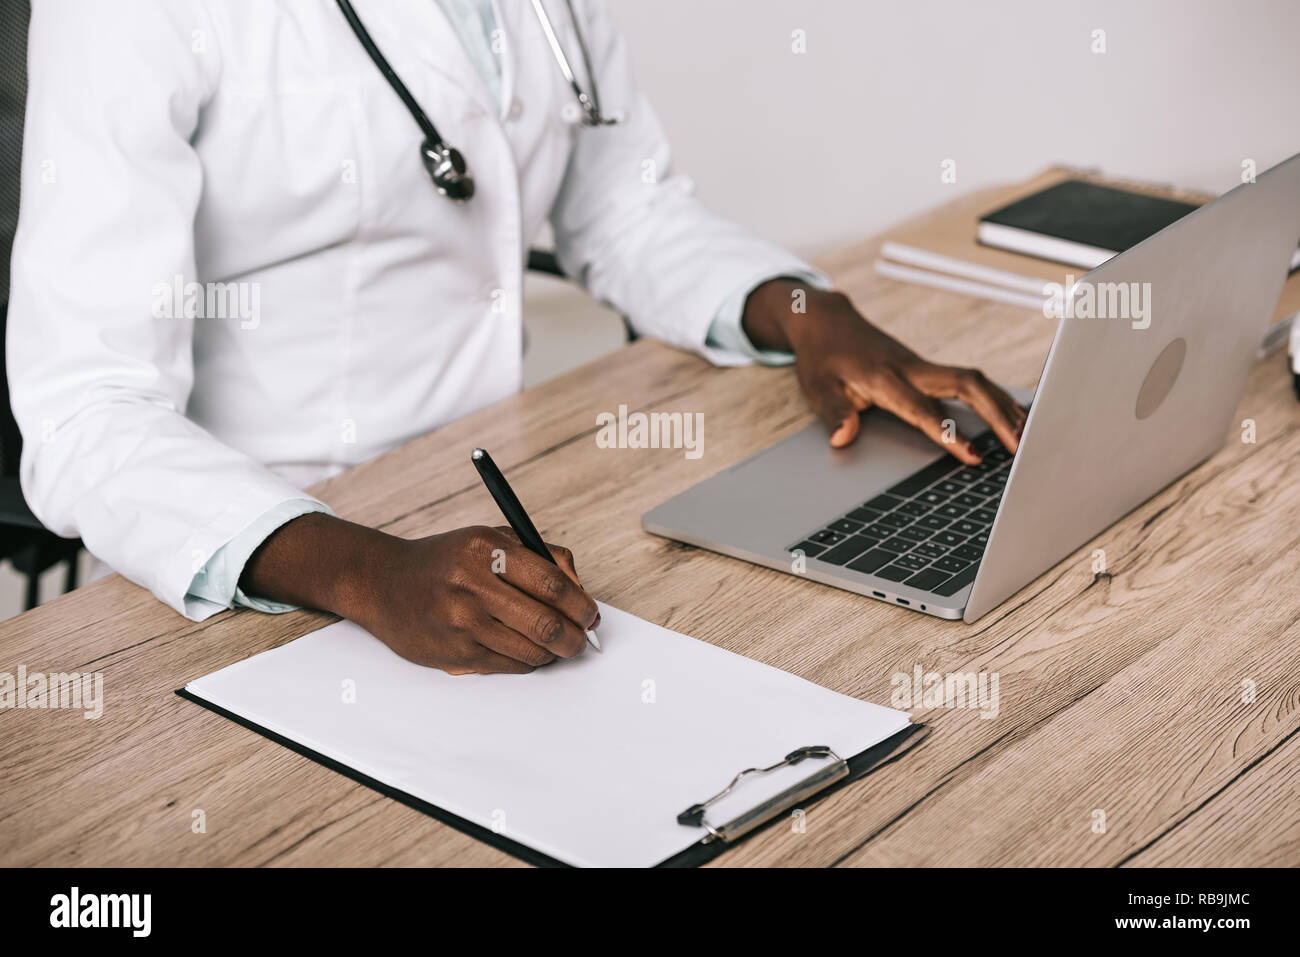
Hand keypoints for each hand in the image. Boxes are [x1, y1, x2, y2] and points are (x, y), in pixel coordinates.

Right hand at [240, 515, 598, 674]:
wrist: (384, 583)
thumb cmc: (447, 560)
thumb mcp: (492, 539)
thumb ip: (541, 556)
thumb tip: (581, 591)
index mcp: (488, 549)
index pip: (553, 583)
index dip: (582, 605)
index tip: (591, 615)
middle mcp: (473, 584)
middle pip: (546, 623)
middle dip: (574, 638)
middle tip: (581, 640)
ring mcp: (462, 622)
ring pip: (531, 650)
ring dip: (551, 653)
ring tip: (552, 645)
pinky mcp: (454, 653)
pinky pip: (509, 665)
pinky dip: (526, 662)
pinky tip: (523, 651)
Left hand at [741, 280, 1026, 464]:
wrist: (827, 322)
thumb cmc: (822, 358)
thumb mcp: (816, 387)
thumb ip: (834, 413)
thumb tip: (842, 437)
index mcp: (885, 378)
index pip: (923, 410)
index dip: (948, 433)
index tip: (973, 456)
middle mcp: (911, 369)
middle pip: (967, 384)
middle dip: (997, 413)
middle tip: (1020, 446)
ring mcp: (923, 367)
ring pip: (974, 381)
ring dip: (1002, 405)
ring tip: (1028, 434)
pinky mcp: (927, 370)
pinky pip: (968, 382)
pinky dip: (993, 398)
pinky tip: (1011, 415)